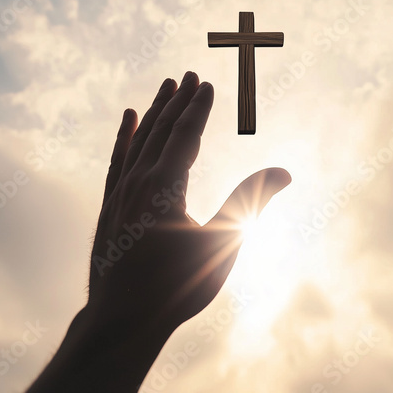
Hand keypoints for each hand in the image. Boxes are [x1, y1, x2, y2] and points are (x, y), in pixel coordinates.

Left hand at [86, 71, 290, 337]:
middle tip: (188, 74)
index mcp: (165, 186)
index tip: (207, 83)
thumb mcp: (222, 244)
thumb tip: (283, 171)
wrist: (122, 319)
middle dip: (177, 101)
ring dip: (154, 112)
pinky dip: (125, 137)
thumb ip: (249, 201)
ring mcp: (119, 194)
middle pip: (160, 130)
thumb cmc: (177, 287)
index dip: (198, 108)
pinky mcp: (109, 207)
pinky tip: (129, 121)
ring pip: (138, 141)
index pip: (185, 135)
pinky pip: (118, 159)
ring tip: (164, 87)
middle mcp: (138, 182)